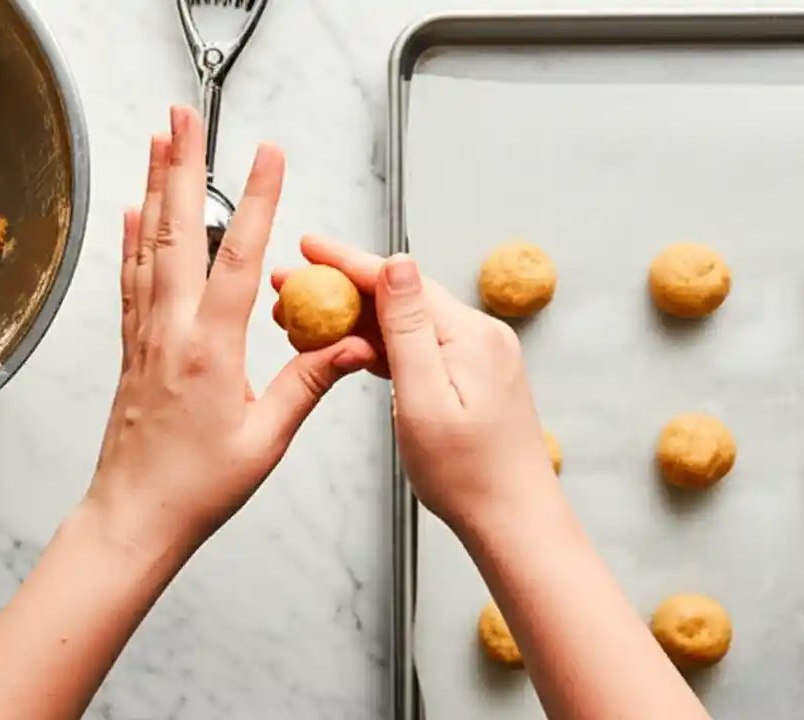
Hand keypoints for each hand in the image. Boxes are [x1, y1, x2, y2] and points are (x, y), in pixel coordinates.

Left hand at [90, 108, 376, 547]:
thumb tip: (355, 343)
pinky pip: (129, 279)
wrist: (133, 516)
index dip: (257, 201)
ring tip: (157, 139)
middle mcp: (170, 330)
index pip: (238, 258)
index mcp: (209, 350)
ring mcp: (145, 334)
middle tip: (183, 115)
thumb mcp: (266, 439)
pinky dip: (131, 238)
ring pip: (148, 245)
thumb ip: (309, 383)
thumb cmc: (197, 486)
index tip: (270, 154)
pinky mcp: (131, 346)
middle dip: (183, 165)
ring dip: (154, 186)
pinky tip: (133, 210)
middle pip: (178, 231)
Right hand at [271, 237, 554, 528]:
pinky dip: (382, 342)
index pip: (397, 280)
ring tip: (305, 317)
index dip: (346, 260)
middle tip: (289, 285)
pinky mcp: (475, 375)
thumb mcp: (424, 399)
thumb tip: (397, 262)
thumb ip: (408, 328)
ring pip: (408, 320)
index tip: (306, 245)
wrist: (514, 521)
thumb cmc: (468, 475)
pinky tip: (350, 346)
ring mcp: (479, 354)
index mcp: (468, 334)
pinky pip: (421, 344)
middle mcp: (480, 334)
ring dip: (357, 315)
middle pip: (401, 294)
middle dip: (342, 286)